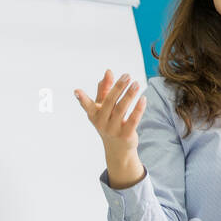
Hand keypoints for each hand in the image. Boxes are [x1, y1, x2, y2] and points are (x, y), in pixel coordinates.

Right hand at [74, 70, 146, 187]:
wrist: (117, 148)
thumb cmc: (109, 122)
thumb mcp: (104, 107)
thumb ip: (105, 89)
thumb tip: (108, 72)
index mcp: (94, 115)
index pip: (87, 105)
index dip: (82, 99)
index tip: (76, 91)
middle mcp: (101, 123)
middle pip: (109, 102)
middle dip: (118, 88)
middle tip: (127, 76)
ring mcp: (113, 130)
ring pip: (121, 109)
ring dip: (129, 95)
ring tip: (136, 83)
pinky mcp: (125, 135)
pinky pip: (133, 120)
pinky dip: (138, 109)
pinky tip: (143, 98)